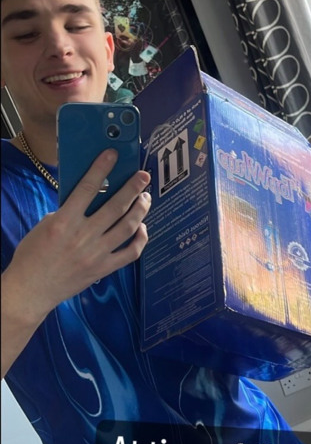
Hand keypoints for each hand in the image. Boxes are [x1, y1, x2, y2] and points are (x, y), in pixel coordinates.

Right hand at [4, 149, 150, 319]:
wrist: (31, 289)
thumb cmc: (34, 255)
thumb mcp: (45, 225)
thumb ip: (69, 211)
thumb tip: (91, 197)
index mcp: (64, 222)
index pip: (86, 189)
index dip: (100, 169)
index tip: (112, 154)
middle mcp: (83, 236)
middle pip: (115, 207)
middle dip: (133, 188)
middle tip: (144, 176)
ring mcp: (97, 254)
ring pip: (127, 227)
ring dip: (140, 210)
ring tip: (145, 198)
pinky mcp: (104, 268)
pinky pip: (130, 253)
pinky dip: (140, 239)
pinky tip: (142, 228)